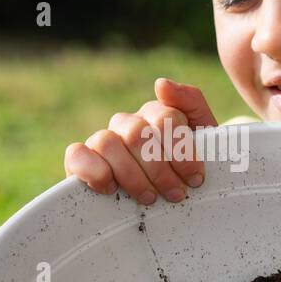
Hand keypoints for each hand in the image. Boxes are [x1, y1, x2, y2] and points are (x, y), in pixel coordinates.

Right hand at [64, 78, 216, 203]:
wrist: (176, 195)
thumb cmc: (187, 170)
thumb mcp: (204, 137)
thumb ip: (191, 102)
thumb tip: (160, 84)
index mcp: (155, 114)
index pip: (165, 118)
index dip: (181, 150)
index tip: (195, 178)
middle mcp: (127, 124)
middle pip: (137, 134)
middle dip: (160, 169)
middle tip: (175, 194)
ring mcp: (102, 141)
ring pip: (107, 143)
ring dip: (132, 175)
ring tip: (149, 197)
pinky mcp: (81, 161)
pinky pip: (76, 154)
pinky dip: (93, 171)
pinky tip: (111, 188)